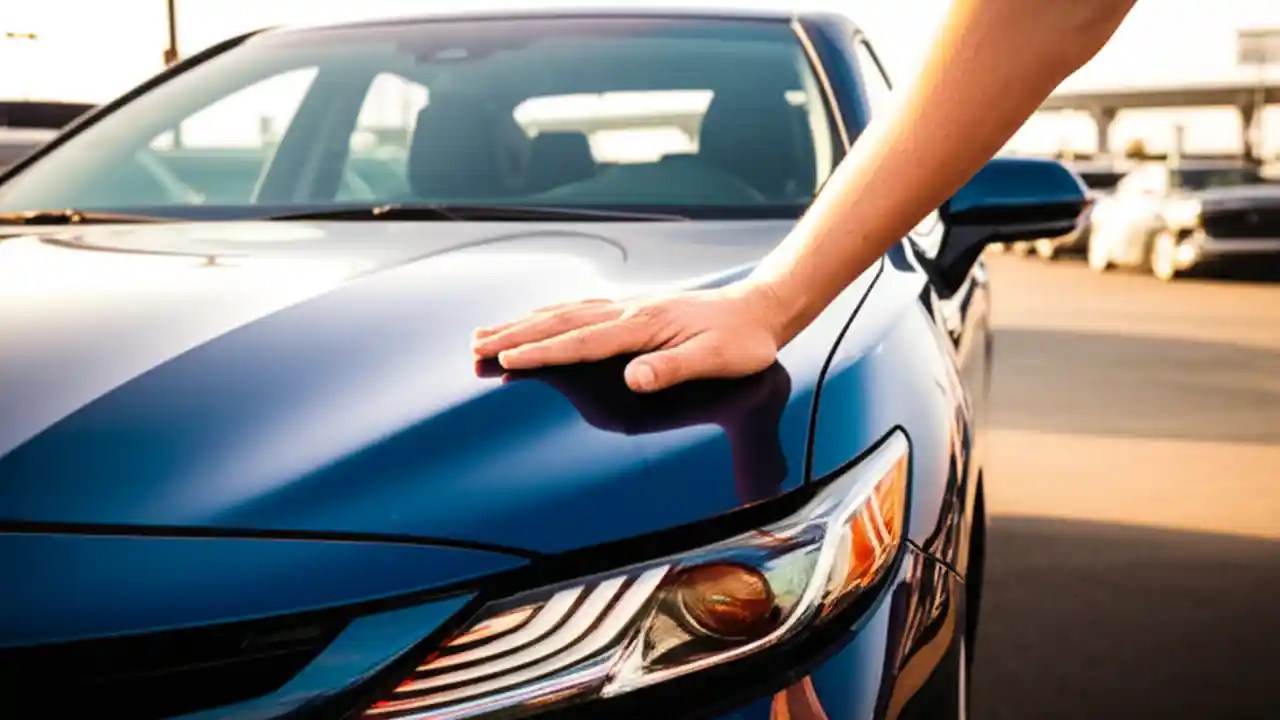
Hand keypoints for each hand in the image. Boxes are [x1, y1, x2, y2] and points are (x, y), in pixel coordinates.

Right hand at [472, 283, 788, 392]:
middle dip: (515, 335)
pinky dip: (548, 314)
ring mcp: (628, 307)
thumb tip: (634, 378)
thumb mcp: (718, 359)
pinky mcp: (632, 309)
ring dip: (523, 323)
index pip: (581, 341)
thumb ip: (674, 368)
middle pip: (560, 322)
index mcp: (644, 325)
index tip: (506, 359)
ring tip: (486, 334)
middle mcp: (629, 311)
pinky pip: (578, 309)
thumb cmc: (743, 341)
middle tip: (475, 347)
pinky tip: (535, 319)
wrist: (761, 308)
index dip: (543, 353)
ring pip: (563, 312)